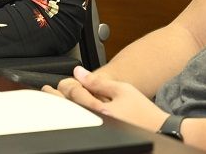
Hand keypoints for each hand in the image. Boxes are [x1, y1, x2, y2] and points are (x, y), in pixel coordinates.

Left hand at [44, 66, 166, 131]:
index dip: (61, 88)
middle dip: (55, 99)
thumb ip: (98, 82)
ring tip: (53, 100)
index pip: (72, 96)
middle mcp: (96, 121)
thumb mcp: (122, 90)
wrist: (158, 129)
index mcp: (98, 110)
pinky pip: (85, 123)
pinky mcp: (103, 132)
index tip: (53, 85)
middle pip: (69, 109)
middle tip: (46, 91)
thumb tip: (78, 73)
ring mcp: (99, 128)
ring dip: (63, 107)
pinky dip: (75, 116)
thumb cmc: (142, 110)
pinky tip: (72, 111)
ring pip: (75, 117)